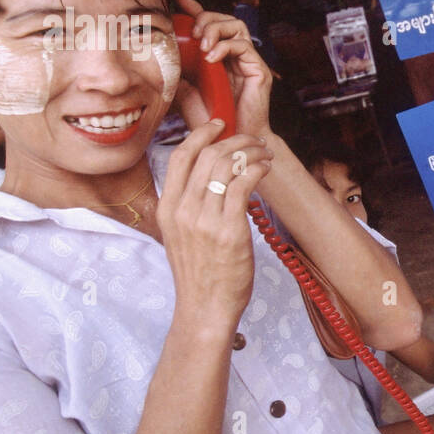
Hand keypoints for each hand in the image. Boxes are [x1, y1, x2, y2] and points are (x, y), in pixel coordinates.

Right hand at [157, 121, 273, 322]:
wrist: (205, 308)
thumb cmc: (199, 273)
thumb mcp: (180, 235)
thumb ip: (188, 206)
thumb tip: (207, 177)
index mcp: (167, 208)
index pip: (179, 156)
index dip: (200, 134)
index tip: (219, 125)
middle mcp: (182, 210)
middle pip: (206, 155)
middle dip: (234, 139)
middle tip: (253, 140)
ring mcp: (205, 221)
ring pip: (227, 166)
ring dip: (251, 152)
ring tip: (264, 154)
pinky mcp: (229, 231)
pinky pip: (244, 185)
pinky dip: (257, 169)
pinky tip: (265, 169)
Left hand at [173, 0, 272, 140]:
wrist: (229, 143)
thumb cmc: (211, 122)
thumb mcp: (185, 91)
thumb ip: (178, 71)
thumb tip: (161, 53)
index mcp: (218, 59)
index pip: (210, 26)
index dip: (196, 9)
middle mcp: (234, 58)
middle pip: (226, 19)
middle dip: (207, 18)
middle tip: (192, 32)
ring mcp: (248, 63)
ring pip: (237, 26)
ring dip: (216, 29)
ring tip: (203, 45)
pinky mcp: (259, 71)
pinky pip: (244, 45)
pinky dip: (226, 46)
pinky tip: (212, 58)